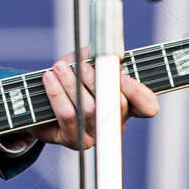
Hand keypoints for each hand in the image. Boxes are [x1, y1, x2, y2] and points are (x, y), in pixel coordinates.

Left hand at [31, 52, 159, 149]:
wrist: (41, 101)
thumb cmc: (69, 78)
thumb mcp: (84, 60)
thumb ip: (96, 54)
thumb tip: (103, 48)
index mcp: (126, 103)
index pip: (147, 105)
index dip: (137, 92)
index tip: (119, 74)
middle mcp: (114, 122)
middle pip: (116, 106)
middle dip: (96, 81)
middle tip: (81, 66)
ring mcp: (96, 134)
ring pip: (90, 110)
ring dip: (72, 84)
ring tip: (59, 68)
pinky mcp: (74, 139)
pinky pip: (69, 117)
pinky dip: (58, 95)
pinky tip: (49, 79)